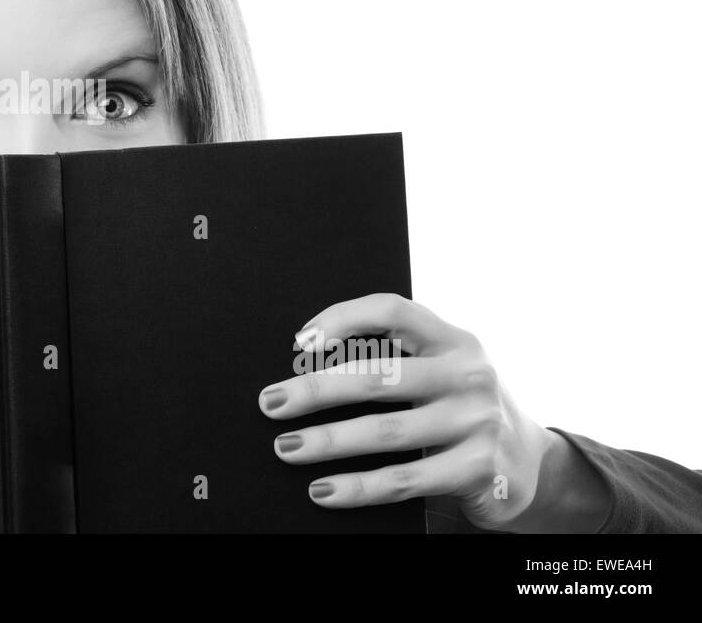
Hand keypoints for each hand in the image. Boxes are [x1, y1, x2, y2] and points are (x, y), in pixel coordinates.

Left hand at [258, 292, 611, 531]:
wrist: (530, 465)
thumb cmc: (459, 408)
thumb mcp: (441, 370)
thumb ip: (394, 359)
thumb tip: (304, 366)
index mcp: (452, 339)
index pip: (392, 310)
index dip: (342, 318)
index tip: (300, 341)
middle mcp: (468, 374)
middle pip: (377, 376)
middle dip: (315, 389)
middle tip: (270, 402)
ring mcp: (476, 422)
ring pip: (384, 431)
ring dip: (327, 441)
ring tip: (286, 446)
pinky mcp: (478, 468)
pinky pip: (403, 479)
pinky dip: (357, 487)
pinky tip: (323, 490)